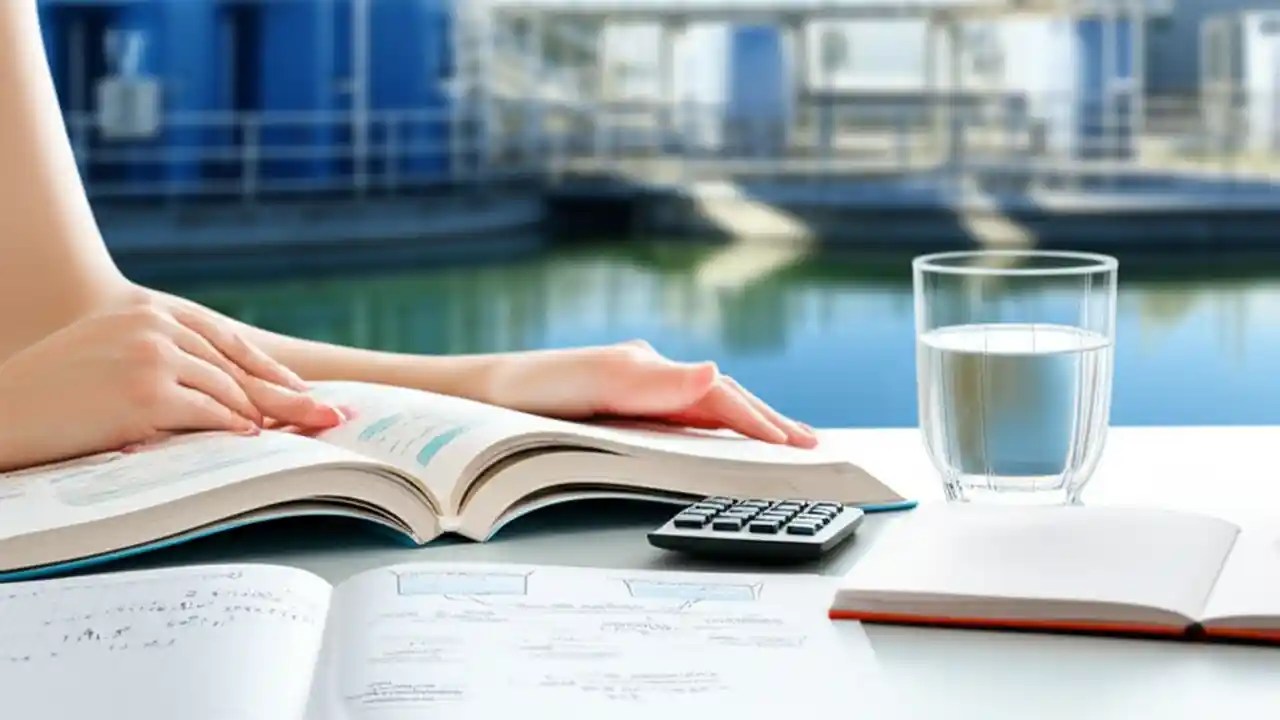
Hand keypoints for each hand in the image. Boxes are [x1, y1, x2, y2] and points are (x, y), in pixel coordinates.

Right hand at [0, 306, 342, 470]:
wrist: (1, 411)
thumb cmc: (54, 390)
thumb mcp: (111, 352)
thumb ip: (164, 356)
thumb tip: (226, 390)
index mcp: (151, 311)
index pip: (229, 342)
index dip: (272, 371)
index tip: (307, 391)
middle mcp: (155, 326)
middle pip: (241, 368)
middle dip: (289, 397)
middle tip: (331, 416)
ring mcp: (151, 357)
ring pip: (229, 392)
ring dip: (264, 419)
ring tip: (298, 436)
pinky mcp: (145, 394)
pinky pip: (209, 415)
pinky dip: (235, 430)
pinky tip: (254, 440)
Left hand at [481, 340, 816, 447]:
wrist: (475, 397)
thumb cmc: (526, 393)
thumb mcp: (591, 384)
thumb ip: (652, 380)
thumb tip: (715, 371)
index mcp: (645, 368)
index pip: (717, 395)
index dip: (759, 420)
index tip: (797, 445)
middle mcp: (644, 374)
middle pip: (718, 398)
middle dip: (764, 419)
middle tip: (808, 444)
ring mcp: (632, 388)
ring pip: (701, 407)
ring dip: (743, 422)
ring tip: (779, 438)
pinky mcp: (617, 404)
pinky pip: (677, 417)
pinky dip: (711, 427)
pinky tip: (718, 437)